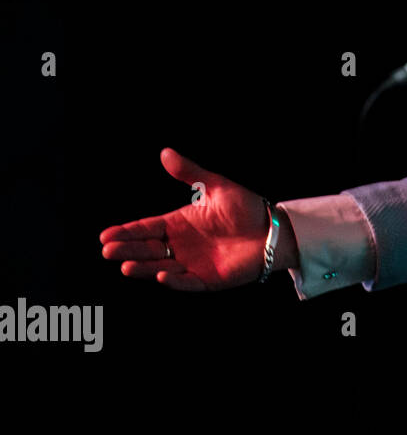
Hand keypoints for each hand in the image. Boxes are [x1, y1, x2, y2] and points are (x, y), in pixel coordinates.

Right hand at [99, 148, 289, 290]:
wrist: (273, 229)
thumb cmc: (246, 208)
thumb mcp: (216, 186)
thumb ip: (190, 173)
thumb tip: (165, 152)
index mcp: (179, 223)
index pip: (146, 228)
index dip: (126, 232)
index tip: (105, 236)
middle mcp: (181, 245)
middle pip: (147, 249)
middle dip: (127, 250)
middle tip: (107, 250)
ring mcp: (193, 263)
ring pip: (161, 267)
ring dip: (144, 268)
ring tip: (126, 266)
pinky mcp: (208, 279)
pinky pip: (187, 282)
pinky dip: (174, 281)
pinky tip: (162, 275)